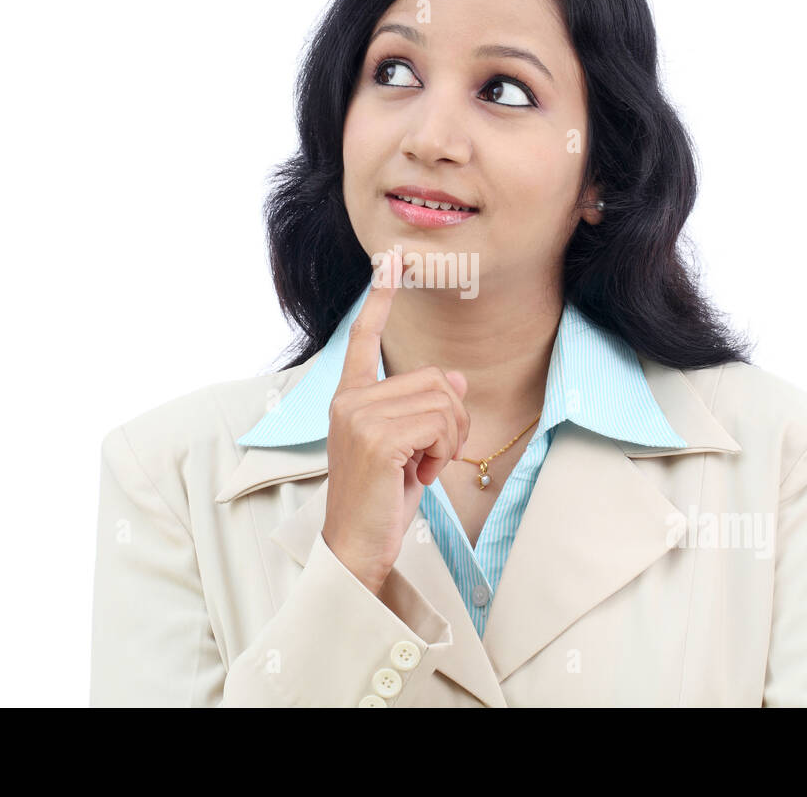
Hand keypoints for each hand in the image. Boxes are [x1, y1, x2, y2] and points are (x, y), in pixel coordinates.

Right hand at [321, 248, 469, 595]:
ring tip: (419, 469)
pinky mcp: (375, 436)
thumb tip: (457, 380)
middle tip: (427, 459)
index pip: (364, 338)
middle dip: (451, 422)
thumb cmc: (381, 499)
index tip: (390, 262)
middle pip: (435, 380)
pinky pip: (439, 424)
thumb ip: (425, 411)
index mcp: (350, 397)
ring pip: (443, 402)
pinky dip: (441, 453)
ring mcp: (358, 416)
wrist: (357, 544)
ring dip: (448, 441)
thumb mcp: (409, 449)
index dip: (379, 299)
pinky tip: (417, 476)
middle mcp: (349, 400)